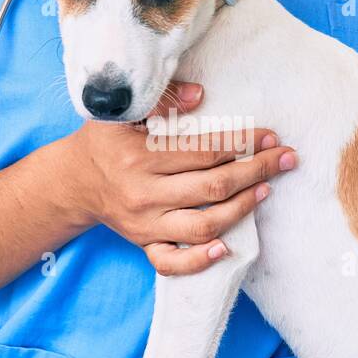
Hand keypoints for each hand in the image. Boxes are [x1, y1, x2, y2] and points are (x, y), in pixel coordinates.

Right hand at [64, 82, 296, 274]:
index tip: (269, 136)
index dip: (241, 143)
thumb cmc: (104, 141)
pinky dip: (200, 260)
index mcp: (140, 158)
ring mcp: (144, 225)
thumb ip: (159, 99)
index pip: (203, 151)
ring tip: (265, 190)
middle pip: (211, 188)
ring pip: (202, 226)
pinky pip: (172, 263)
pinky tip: (226, 247)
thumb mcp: (121, 112)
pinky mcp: (144, 244)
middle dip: (255, 171)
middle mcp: (144, 194)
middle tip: (284, 159)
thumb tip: (199, 94)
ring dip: (241, 209)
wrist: (73, 182)